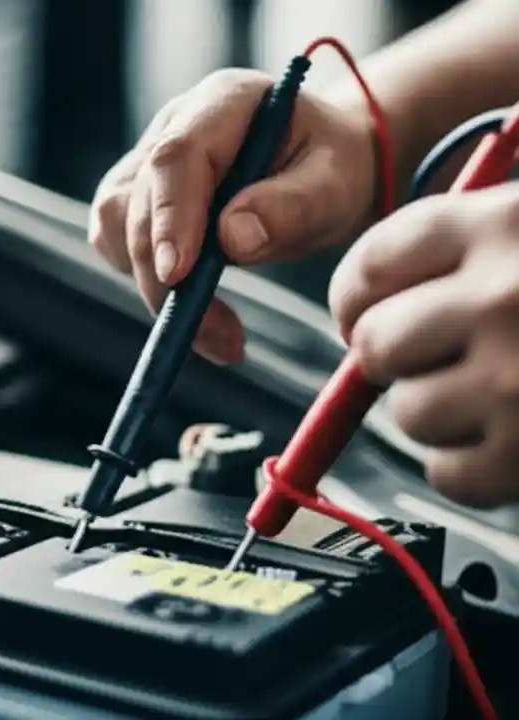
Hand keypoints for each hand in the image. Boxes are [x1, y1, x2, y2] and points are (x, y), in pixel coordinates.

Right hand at [89, 69, 376, 363]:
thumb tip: (234, 239)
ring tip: (215, 330)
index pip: (176, 156)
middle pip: (137, 198)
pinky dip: (144, 281)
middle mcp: (174, 124)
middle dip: (165, 274)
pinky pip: (114, 241)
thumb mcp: (335, 185)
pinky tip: (192, 305)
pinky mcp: (133, 197)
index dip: (170, 217)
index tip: (179, 276)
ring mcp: (146, 159)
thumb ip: (291, 206)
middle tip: (217, 335)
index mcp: (225, 102)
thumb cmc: (331, 170)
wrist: (320, 171)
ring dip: (151, 284)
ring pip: (115, 222)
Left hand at [330, 184, 518, 507]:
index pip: (371, 264)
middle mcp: (502, 296)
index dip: (357, 297)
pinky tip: (506, 437)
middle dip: (396, 358)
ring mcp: (516, 378)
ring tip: (498, 393)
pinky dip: (468, 466)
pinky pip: (448, 472)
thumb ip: (470, 246)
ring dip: (437, 411)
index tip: (368, 311)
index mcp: (502, 224)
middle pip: (374, 343)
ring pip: (406, 411)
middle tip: (444, 357)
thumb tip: (369, 304)